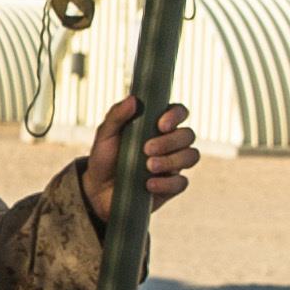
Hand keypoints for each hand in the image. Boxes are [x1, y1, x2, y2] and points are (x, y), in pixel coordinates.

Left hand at [81, 98, 200, 220]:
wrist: (98, 190)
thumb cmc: (104, 158)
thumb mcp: (105, 135)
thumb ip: (117, 115)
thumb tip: (133, 99)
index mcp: (157, 125)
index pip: (179, 112)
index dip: (176, 115)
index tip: (161, 125)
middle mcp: (170, 143)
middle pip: (188, 135)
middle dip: (170, 141)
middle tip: (147, 149)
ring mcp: (173, 164)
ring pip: (191, 156)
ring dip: (172, 161)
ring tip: (149, 166)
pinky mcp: (171, 186)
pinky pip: (182, 183)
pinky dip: (167, 183)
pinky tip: (148, 184)